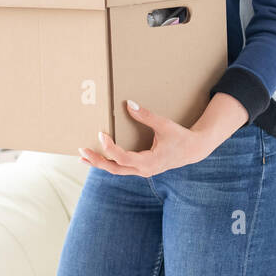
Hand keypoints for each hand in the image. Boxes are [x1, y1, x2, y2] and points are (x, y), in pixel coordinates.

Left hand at [78, 100, 212, 176]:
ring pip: (116, 170)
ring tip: (84, 157)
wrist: (193, 150)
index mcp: (149, 162)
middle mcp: (143, 170)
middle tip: (82, 151)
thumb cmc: (180, 137)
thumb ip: (146, 116)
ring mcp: (142, 171)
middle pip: (114, 169)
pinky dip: (109, 162)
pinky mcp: (141, 168)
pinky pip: (122, 167)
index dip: (109, 148)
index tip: (101, 134)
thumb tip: (128, 104)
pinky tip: (99, 157)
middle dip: (97, 160)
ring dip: (100, 163)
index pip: (122, 158)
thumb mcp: (164, 125)